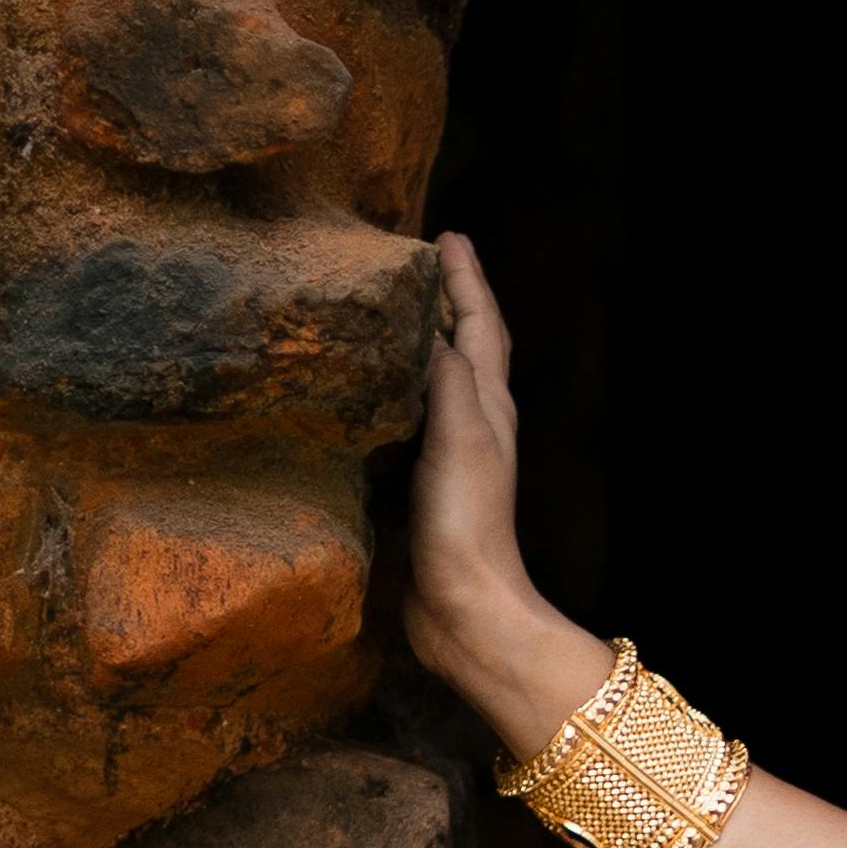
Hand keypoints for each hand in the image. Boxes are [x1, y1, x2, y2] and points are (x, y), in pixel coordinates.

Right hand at [404, 235, 586, 750]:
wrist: (464, 610)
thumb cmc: (467, 522)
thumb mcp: (461, 436)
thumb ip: (447, 375)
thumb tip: (434, 323)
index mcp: (488, 405)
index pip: (481, 324)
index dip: (466, 279)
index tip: (448, 237)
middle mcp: (473, 426)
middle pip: (463, 347)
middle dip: (444, 303)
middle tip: (414, 265)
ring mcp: (446, 459)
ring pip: (432, 385)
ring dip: (414, 348)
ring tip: (381, 318)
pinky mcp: (417, 490)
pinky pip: (401, 426)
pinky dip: (386, 399)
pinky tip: (358, 400)